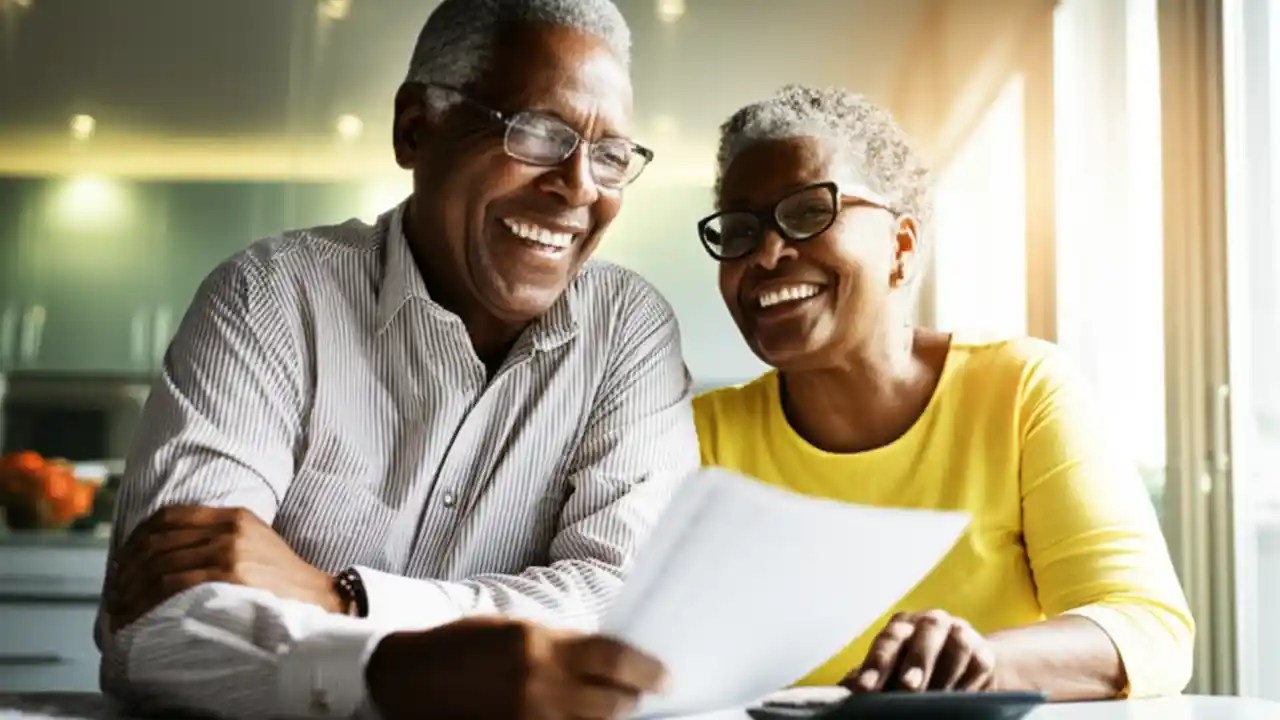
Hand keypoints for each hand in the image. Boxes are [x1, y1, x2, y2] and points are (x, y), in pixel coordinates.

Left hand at [107, 505, 344, 630]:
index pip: (170, 516)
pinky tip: (140, 612)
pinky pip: (173, 584)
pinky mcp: (230, 575)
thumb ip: (220, 538)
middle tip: (116, 591)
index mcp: (235, 516)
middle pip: (159, 542)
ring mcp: (230, 552)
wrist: (318, 598)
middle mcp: (230, 529)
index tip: (125, 560)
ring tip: (122, 607)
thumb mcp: (255, 543)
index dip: (138, 538)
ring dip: (132, 588)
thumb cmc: (283, 580)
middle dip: (128, 568)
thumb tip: (168, 552)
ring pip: (160, 564)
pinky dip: (148, 600)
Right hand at [366, 618, 666, 719]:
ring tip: (611, 710)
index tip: (664, 677)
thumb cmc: (461, 644)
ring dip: (605, 718)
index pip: (613, 659)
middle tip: (637, 696)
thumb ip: (558, 643)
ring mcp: (526, 718)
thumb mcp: (514, 628)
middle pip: (610, 701)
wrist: (408, 676)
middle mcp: (538, 684)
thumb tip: (602, 656)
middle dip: (629, 700)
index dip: (646, 671)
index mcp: (540, 645)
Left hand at [844, 610, 995, 693]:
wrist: (959, 669)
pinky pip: (980, 664)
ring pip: (958, 642)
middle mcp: (932, 623)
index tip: (865, 689)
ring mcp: (960, 634)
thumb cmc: (911, 669)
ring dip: (946, 670)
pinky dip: (968, 682)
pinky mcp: (984, 653)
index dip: (876, 664)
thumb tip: (843, 694)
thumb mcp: (890, 671)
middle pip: (928, 630)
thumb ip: (869, 678)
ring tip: (935, 696)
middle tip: (908, 687)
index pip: (889, 639)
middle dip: (918, 659)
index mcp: (902, 626)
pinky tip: (956, 697)